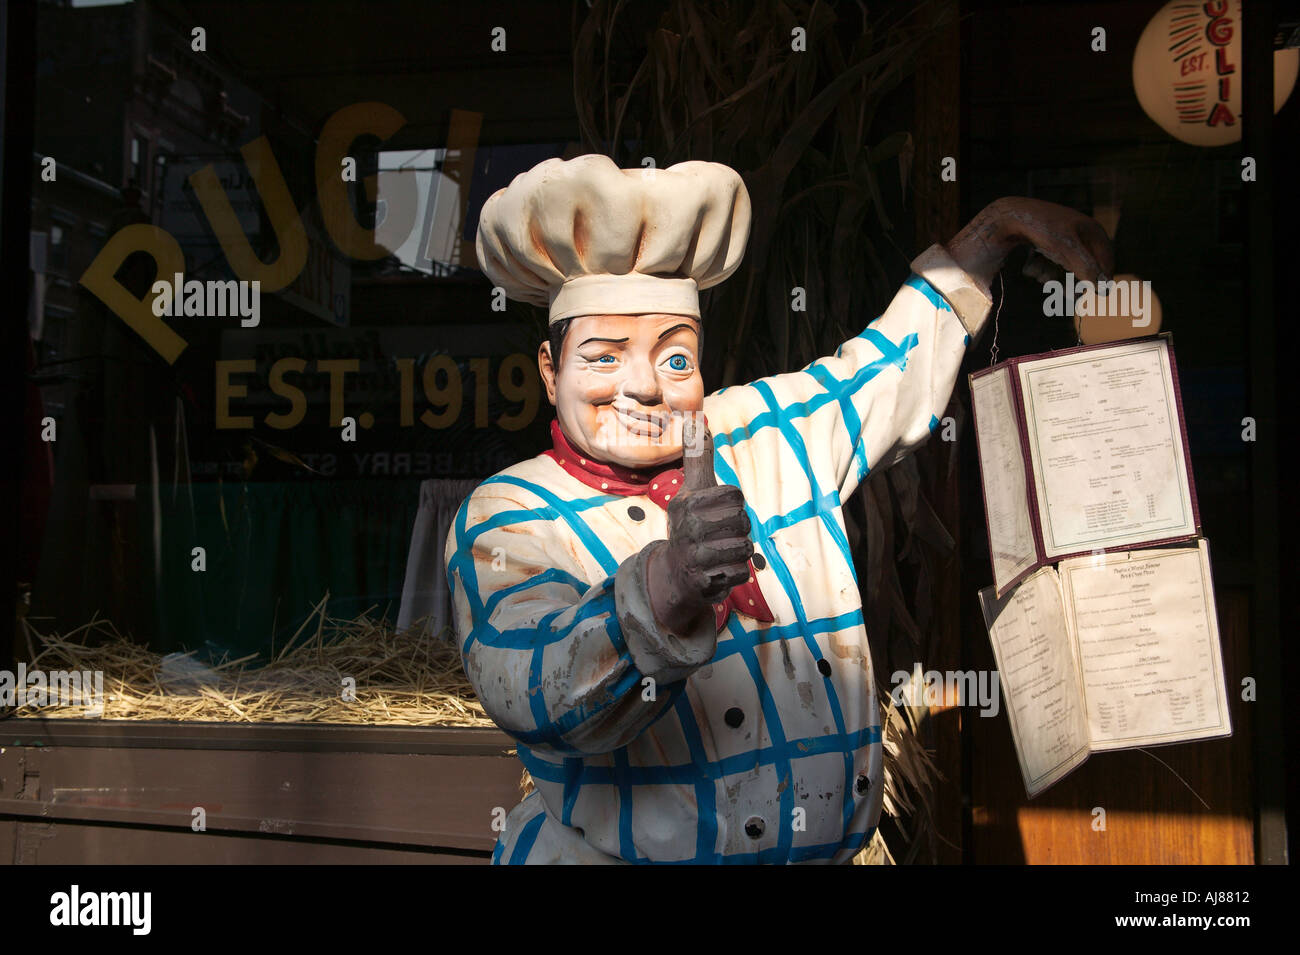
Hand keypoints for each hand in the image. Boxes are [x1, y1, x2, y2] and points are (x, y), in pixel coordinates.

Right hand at [645, 416, 753, 635]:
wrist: (676, 576)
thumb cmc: (692, 527)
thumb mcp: (693, 491)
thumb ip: (698, 458)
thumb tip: (697, 420)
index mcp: (686, 502)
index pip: (734, 495)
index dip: (733, 505)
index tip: (716, 512)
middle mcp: (686, 526)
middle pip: (743, 521)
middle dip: (740, 530)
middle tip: (720, 536)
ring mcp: (693, 555)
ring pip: (745, 547)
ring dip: (739, 553)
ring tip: (721, 554)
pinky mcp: (703, 580)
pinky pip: (742, 572)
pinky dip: (736, 573)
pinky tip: (718, 572)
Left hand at [945, 196, 1114, 297]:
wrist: (1010, 215)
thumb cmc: (1042, 229)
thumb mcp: (1066, 249)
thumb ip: (1086, 268)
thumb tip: (1105, 289)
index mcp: (1094, 232)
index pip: (1105, 263)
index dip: (1097, 282)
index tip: (1083, 296)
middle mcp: (1082, 236)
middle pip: (1084, 269)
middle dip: (1069, 281)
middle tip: (1061, 293)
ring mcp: (1065, 241)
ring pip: (1064, 270)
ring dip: (1051, 276)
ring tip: (1038, 273)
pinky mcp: (1049, 245)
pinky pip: (1050, 264)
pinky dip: (1041, 268)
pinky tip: (1030, 265)